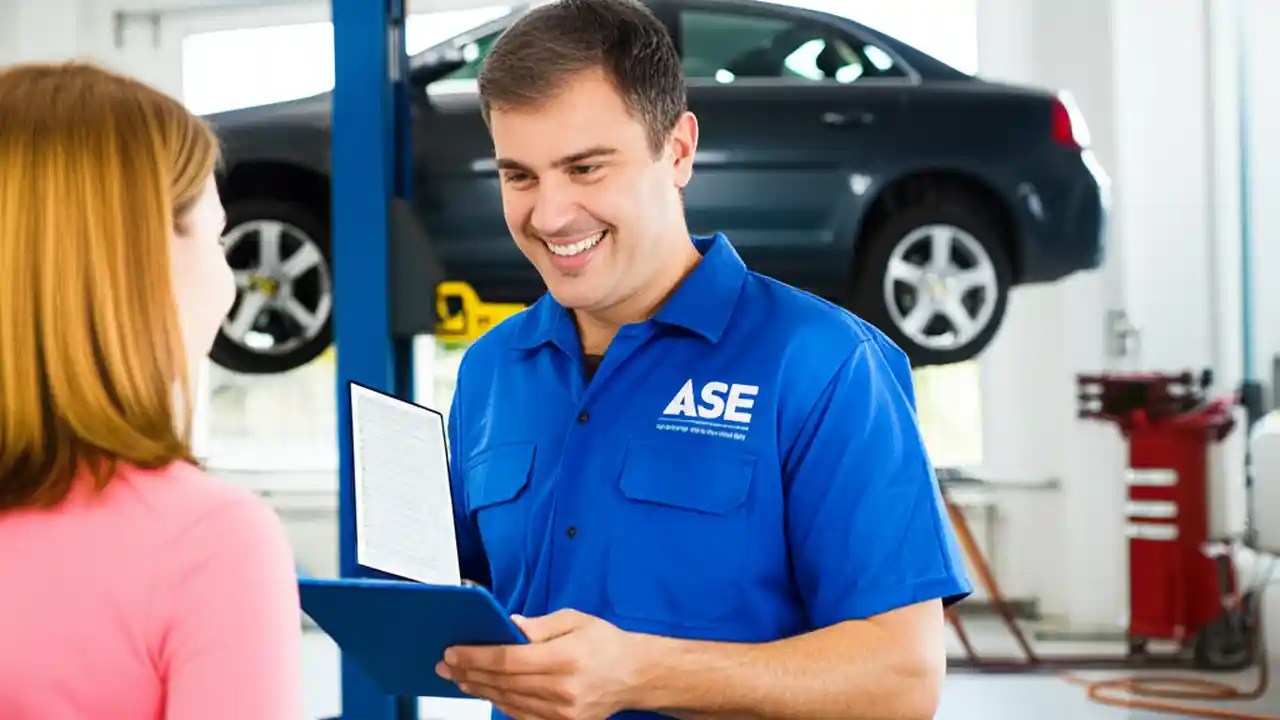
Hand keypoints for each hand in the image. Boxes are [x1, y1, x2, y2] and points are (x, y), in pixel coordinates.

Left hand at [437, 608, 645, 719]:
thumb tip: (507, 625)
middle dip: (470, 673)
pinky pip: (522, 715)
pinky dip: (500, 703)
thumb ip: (539, 625)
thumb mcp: (575, 620)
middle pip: (504, 683)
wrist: (636, 676)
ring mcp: (562, 713)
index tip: (454, 651)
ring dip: (480, 689)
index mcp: (566, 658)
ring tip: (460, 677)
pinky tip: (486, 691)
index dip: (476, 657)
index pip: (509, 660)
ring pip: (509, 701)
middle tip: (446, 664)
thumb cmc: (606, 643)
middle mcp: (563, 689)